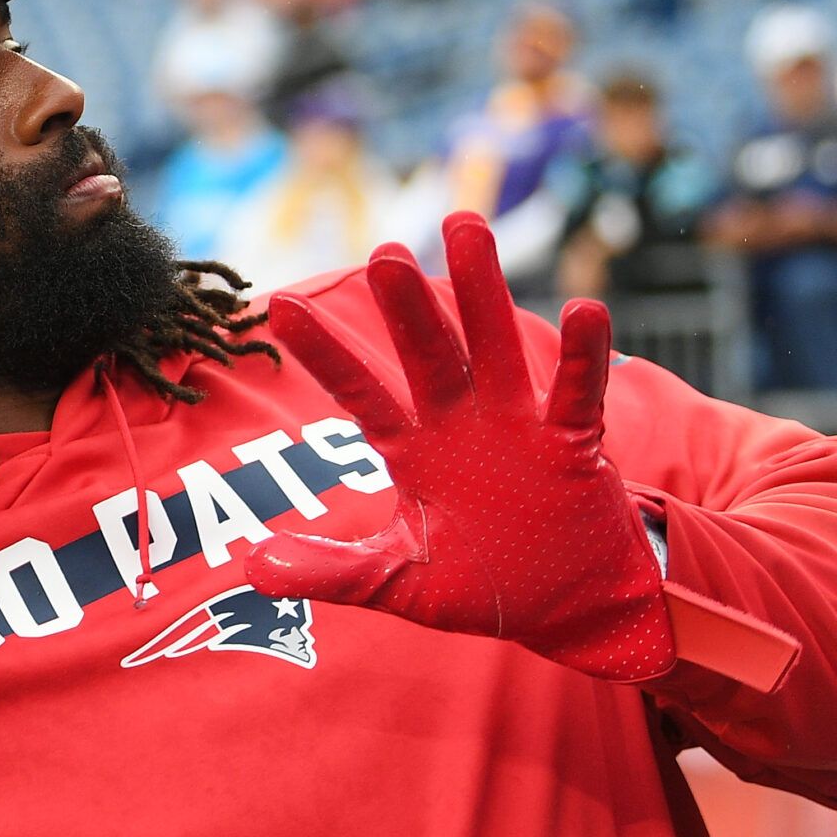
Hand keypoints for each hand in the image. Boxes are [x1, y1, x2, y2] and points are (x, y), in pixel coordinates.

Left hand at [245, 214, 673, 682]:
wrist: (569, 609)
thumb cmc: (485, 585)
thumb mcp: (400, 582)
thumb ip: (332, 574)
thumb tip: (252, 570)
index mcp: (413, 448)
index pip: (360, 391)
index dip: (325, 352)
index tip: (281, 306)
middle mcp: (460, 422)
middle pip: (429, 352)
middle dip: (408, 305)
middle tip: (384, 252)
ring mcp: (517, 424)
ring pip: (496, 346)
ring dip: (482, 291)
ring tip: (464, 228)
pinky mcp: (573, 442)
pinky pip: (580, 392)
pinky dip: (585, 355)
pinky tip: (584, 309)